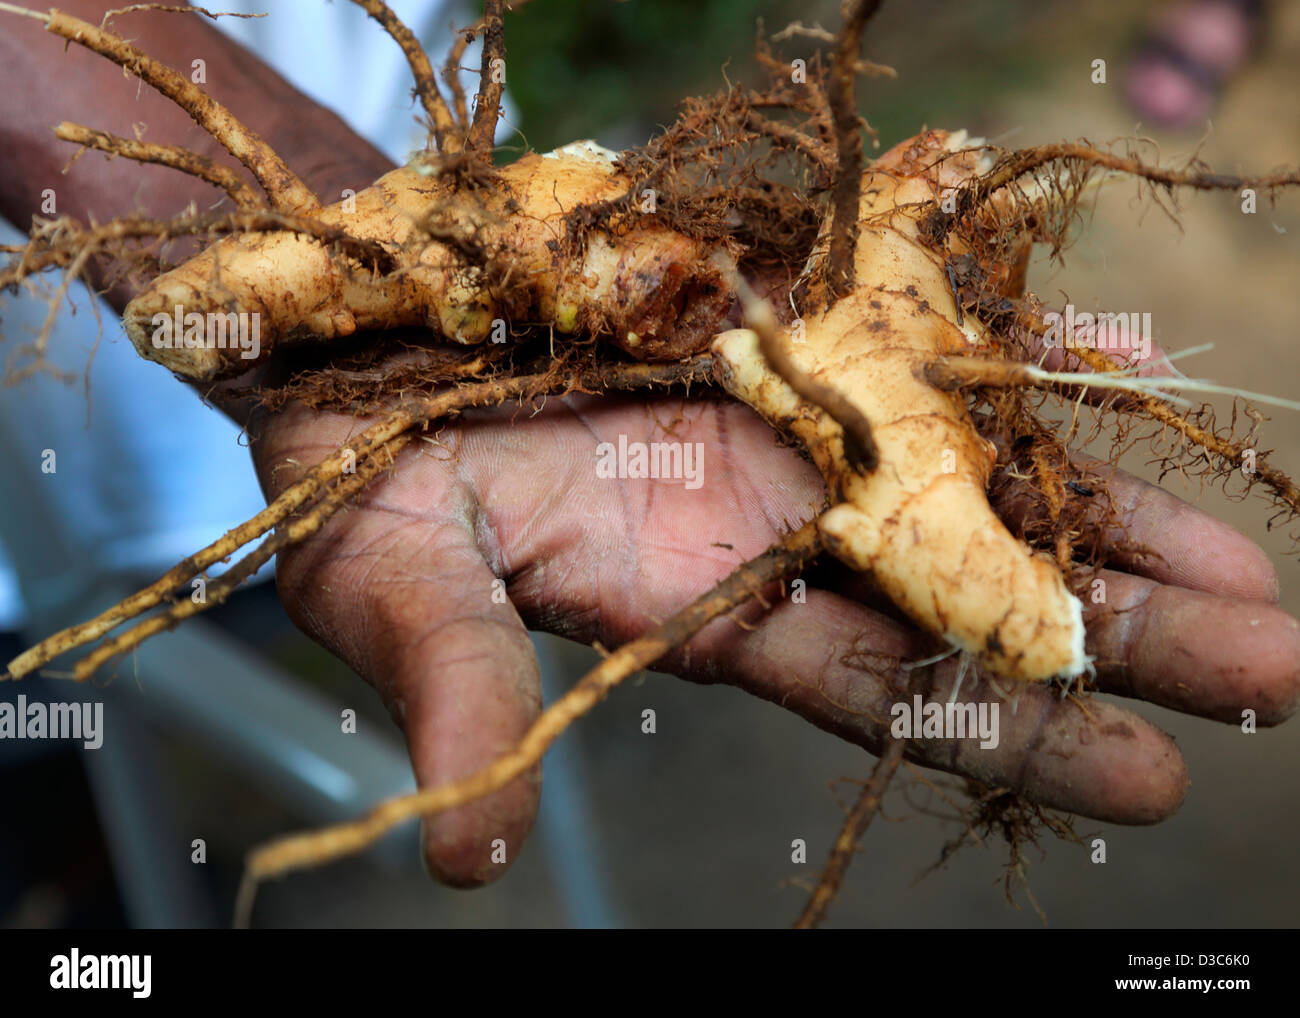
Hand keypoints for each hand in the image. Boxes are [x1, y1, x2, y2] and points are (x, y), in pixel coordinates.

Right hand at [251, 377, 1299, 886]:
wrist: (358, 347)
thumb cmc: (368, 485)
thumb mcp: (408, 603)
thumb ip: (467, 710)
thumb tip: (468, 856)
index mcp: (703, 607)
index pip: (883, 689)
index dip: (1010, 729)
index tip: (1153, 778)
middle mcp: (772, 527)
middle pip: (965, 596)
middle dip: (1115, 635)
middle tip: (1273, 671)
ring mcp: (784, 426)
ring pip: (968, 478)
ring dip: (1099, 515)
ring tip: (1238, 567)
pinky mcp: (773, 330)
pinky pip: (911, 342)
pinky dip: (1007, 359)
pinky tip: (1110, 371)